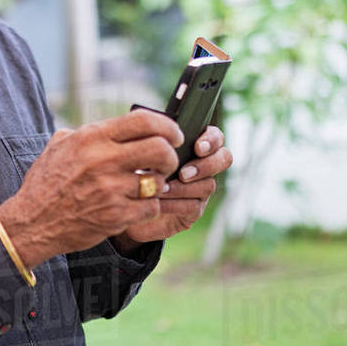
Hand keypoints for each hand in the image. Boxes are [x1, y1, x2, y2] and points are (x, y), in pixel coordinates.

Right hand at [0, 110, 182, 268]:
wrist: (33, 222)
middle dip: (170, 155)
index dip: (167, 125)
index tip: (173, 134)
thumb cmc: (46, 182)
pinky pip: (151, 207)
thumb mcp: (60, 145)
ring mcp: (111, 190)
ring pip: (159, 181)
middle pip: (160, 149)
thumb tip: (117, 124)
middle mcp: (103, 161)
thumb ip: (89, 132)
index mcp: (92, 138)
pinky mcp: (116, 216)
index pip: (144, 121)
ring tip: (146, 185)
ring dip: (158, 184)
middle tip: (166, 161)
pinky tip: (137, 204)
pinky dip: (149, 206)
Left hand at [113, 125, 231, 248]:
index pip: (214, 136)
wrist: (122, 202)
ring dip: (184, 187)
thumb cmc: (133, 169)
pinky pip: (193, 206)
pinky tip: (159, 202)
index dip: (211, 140)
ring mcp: (199, 188)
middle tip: (184, 173)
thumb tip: (163, 135)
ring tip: (162, 188)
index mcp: (192, 145)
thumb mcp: (141, 150)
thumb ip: (155, 140)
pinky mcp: (192, 210)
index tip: (197, 147)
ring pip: (208, 185)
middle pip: (223, 159)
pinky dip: (176, 203)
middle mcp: (201, 165)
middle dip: (206, 165)